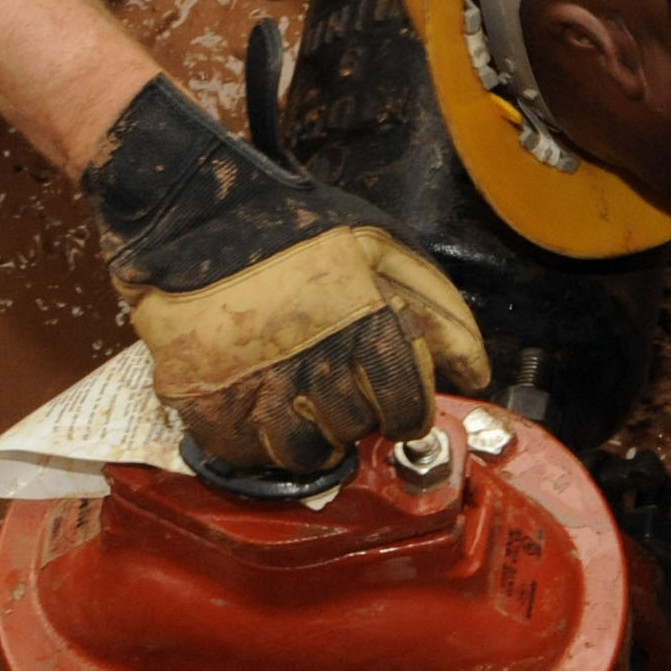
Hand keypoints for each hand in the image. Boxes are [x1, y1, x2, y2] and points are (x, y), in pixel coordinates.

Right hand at [84, 76, 489, 474]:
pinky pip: (247, 456)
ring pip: (304, 455)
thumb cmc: (294, 227)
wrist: (193, 214)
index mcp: (362, 323)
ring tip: (302, 400)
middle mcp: (313, 363)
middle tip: (339, 383)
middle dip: (358, 413)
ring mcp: (257, 388)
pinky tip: (262, 406)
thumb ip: (436, 307)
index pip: (405, 408)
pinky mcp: (207, 402)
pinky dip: (259, 441)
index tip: (396, 403)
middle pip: (356, 431)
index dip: (406, 410)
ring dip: (311, 436)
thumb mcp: (380, 245)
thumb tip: (476, 371)